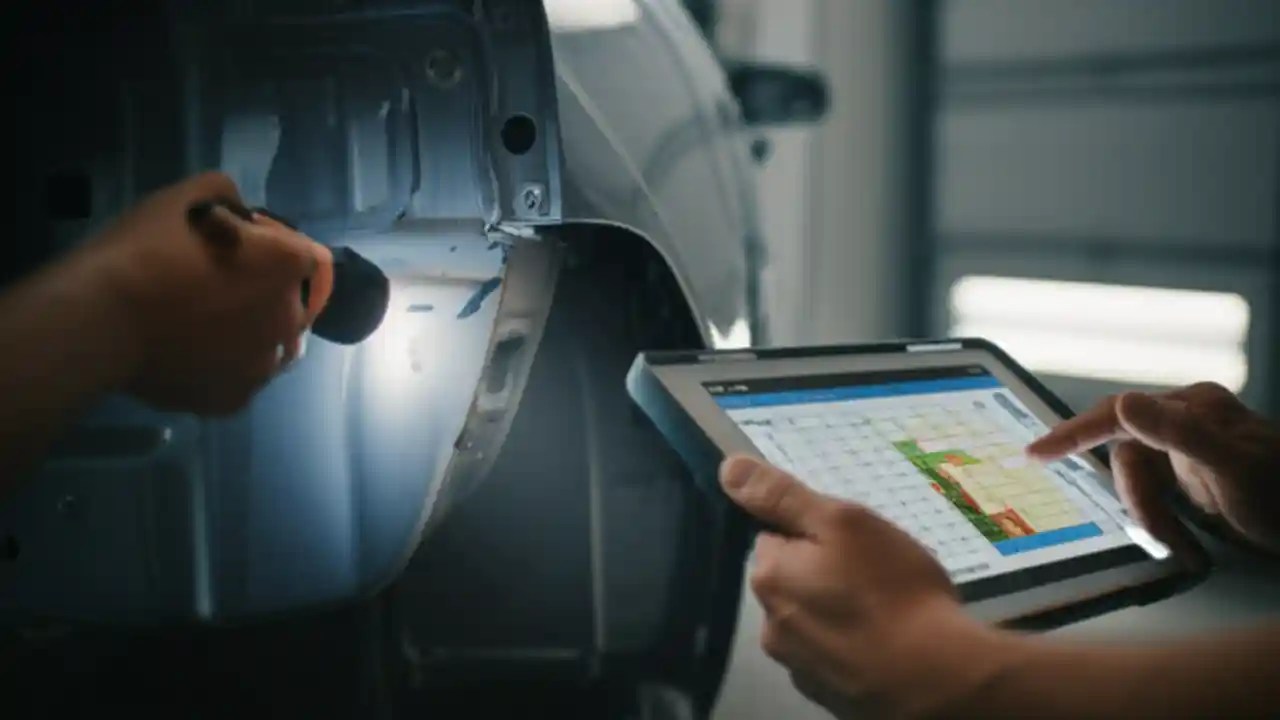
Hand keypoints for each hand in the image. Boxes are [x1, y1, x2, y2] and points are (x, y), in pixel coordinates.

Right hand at [81, 171, 330, 414]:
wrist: (100, 320)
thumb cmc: (145, 251)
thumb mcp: (186, 198)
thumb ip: (227, 198)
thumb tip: (239, 215)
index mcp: (289, 267)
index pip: (306, 255)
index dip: (276, 247)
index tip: (241, 244)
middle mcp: (290, 321)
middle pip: (288, 304)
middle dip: (263, 293)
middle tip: (215, 285)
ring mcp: (262, 368)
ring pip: (267, 349)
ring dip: (247, 336)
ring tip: (202, 327)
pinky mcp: (232, 402)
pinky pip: (235, 381)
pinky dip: (219, 370)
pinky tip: (188, 357)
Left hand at [719, 456, 1013, 718]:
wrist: (938, 682)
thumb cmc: (893, 591)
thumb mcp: (843, 523)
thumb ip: (782, 496)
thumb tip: (727, 469)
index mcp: (768, 578)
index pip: (775, 537)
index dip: (814, 532)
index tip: (851, 540)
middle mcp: (770, 626)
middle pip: (792, 579)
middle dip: (825, 571)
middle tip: (876, 572)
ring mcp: (797, 667)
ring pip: (812, 619)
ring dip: (836, 610)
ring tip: (885, 609)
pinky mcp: (827, 694)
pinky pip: (832, 654)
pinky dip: (850, 645)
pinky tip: (884, 642)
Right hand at [1027, 383, 1279, 553]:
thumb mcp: (1230, 466)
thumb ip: (1178, 432)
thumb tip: (1125, 403)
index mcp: (1191, 407)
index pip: (1118, 414)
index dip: (1073, 432)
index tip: (1036, 454)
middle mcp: (1184, 422)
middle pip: (1125, 457)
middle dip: (1138, 501)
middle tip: (1158, 536)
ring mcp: (1187, 451)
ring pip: (1137, 483)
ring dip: (1154, 519)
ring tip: (1185, 549)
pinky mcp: (1190, 479)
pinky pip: (1154, 498)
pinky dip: (1164, 524)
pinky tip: (1189, 546)